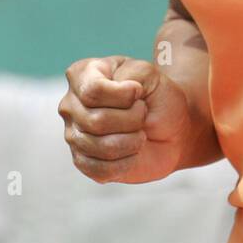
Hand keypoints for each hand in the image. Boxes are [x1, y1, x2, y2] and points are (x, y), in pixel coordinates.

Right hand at [59, 55, 190, 183]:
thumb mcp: (151, 74)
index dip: (125, 95)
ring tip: (139, 131)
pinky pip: (101, 170)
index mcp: (82, 74)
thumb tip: (117, 90)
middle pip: (97, 120)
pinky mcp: (83, 162)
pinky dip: (127, 161)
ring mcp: (73, 134)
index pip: (93, 91)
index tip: (139, 92)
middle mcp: (70, 104)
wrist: (171, 127)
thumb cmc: (157, 96)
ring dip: (133, 140)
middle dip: (133, 119)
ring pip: (100, 147)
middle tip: (143, 114)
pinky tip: (133, 151)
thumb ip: (133, 73)